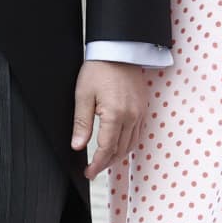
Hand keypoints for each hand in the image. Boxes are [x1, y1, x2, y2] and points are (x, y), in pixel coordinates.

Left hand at [72, 60, 147, 177]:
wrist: (118, 49)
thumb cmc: (99, 69)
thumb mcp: (83, 95)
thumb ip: (82, 123)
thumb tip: (78, 146)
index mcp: (115, 114)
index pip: (106, 149)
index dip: (97, 165)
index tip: (88, 173)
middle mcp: (131, 116)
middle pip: (120, 150)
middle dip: (107, 163)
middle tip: (93, 170)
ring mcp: (140, 112)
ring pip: (131, 144)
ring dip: (118, 156)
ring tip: (105, 161)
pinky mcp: (143, 108)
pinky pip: (137, 133)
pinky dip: (128, 144)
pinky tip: (118, 145)